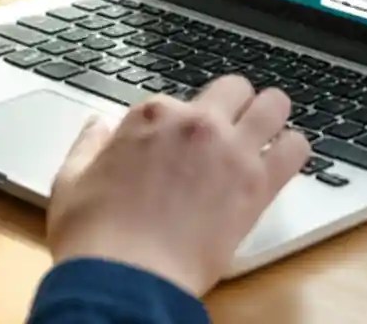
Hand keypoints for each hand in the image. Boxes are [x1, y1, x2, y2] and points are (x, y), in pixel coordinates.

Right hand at [47, 75, 309, 295]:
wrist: (126, 277)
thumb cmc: (95, 237)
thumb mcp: (70, 181)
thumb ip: (88, 145)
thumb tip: (99, 125)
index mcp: (152, 116)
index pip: (178, 101)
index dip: (179, 125)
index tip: (178, 146)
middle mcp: (196, 122)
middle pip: (234, 88)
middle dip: (233, 106)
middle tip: (229, 130)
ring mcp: (231, 149)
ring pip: (274, 104)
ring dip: (270, 117)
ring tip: (265, 136)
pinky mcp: (258, 183)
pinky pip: (296, 148)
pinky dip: (292, 151)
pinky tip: (282, 162)